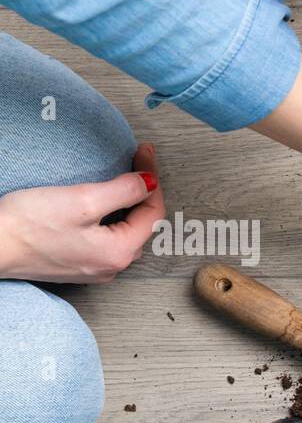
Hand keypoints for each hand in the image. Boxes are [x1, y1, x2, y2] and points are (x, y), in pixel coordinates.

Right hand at [0, 145, 162, 283]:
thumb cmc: (28, 226)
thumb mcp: (83, 200)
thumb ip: (123, 191)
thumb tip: (150, 182)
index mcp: (119, 253)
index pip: (153, 212)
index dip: (152, 178)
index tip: (145, 153)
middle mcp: (113, 267)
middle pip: (143, 225)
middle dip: (145, 192)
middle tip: (138, 162)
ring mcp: (96, 269)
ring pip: (126, 233)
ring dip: (130, 207)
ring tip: (125, 181)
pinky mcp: (79, 266)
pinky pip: (107, 241)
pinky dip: (113, 220)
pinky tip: (105, 207)